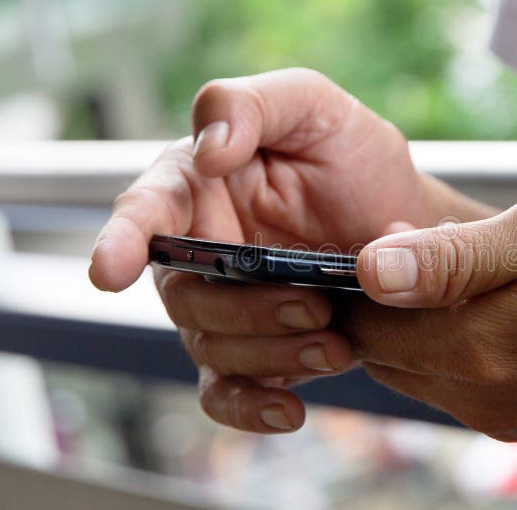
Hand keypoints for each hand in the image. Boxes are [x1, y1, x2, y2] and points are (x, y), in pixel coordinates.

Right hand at [90, 68, 489, 432]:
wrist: (407, 223)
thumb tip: (206, 150)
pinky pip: (227, 391)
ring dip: (269, 352)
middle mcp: (198, 250)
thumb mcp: (313, 107)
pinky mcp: (256, 351)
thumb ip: (251, 106)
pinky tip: (289, 410)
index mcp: (197, 186)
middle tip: (314, 304)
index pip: (145, 211)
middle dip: (244, 308)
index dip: (122, 240)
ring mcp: (224, 306)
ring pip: (211, 345)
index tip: (109, 272)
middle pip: (182, 294)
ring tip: (335, 343)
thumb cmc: (353, 158)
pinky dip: (250, 407)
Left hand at [338, 182, 516, 442]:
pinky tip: (492, 303)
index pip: (367, 330)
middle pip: (388, 356)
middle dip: (380, 308)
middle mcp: (487, 398)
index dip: (351, 286)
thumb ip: (458, 256)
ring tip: (451, 269)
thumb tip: (372, 267)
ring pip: (425, 371)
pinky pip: (468, 384)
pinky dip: (456, 345)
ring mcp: (516, 415)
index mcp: (481, 349)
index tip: (362, 245)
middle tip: (407, 248)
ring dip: (419, 326)